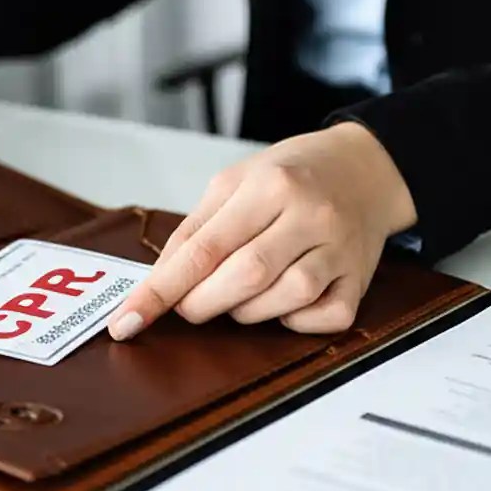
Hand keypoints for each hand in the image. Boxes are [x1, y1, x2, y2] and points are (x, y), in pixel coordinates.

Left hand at [107, 122, 417, 339]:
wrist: (364, 169)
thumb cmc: (290, 176)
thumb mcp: (233, 182)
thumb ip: (194, 231)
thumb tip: (157, 283)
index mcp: (270, 186)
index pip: (202, 249)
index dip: (159, 291)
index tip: (125, 322)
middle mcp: (310, 216)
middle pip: (243, 278)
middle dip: (200, 304)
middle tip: (188, 304)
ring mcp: (340, 250)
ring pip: (282, 302)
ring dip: (244, 312)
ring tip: (238, 293)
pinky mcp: (360, 280)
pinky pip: (321, 319)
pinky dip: (292, 321)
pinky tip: (283, 302)